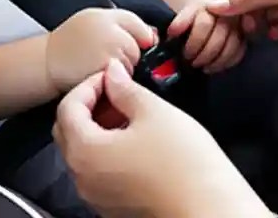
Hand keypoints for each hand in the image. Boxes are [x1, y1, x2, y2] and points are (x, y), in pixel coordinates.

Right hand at [46, 8, 156, 92]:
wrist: (46, 61)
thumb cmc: (71, 41)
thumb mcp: (97, 19)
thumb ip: (127, 24)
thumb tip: (155, 36)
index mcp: (111, 17)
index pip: (143, 30)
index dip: (139, 40)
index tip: (127, 45)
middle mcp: (112, 33)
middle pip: (139, 50)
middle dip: (130, 56)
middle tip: (105, 56)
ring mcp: (110, 55)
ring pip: (132, 67)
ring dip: (123, 70)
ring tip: (99, 66)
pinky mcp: (105, 75)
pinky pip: (121, 81)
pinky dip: (114, 83)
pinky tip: (99, 77)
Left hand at [54, 61, 272, 217]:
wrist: (209, 206)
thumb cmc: (184, 163)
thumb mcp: (154, 111)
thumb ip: (125, 89)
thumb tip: (113, 73)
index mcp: (85, 151)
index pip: (68, 108)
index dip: (88, 85)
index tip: (110, 76)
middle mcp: (83, 178)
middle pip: (69, 132)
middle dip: (88, 107)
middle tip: (116, 91)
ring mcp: (97, 196)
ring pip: (83, 153)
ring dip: (98, 129)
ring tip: (130, 114)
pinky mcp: (113, 206)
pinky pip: (99, 172)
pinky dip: (108, 151)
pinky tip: (136, 140)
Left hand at [168, 0, 245, 73]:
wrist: (216, 9)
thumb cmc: (198, 14)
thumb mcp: (187, 13)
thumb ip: (180, 21)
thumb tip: (172, 33)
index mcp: (210, 4)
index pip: (203, 24)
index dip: (193, 42)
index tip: (184, 53)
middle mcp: (228, 11)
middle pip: (218, 37)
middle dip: (203, 54)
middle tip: (192, 62)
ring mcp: (239, 24)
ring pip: (231, 46)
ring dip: (215, 61)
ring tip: (202, 67)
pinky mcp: (246, 37)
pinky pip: (239, 52)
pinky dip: (226, 63)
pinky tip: (214, 67)